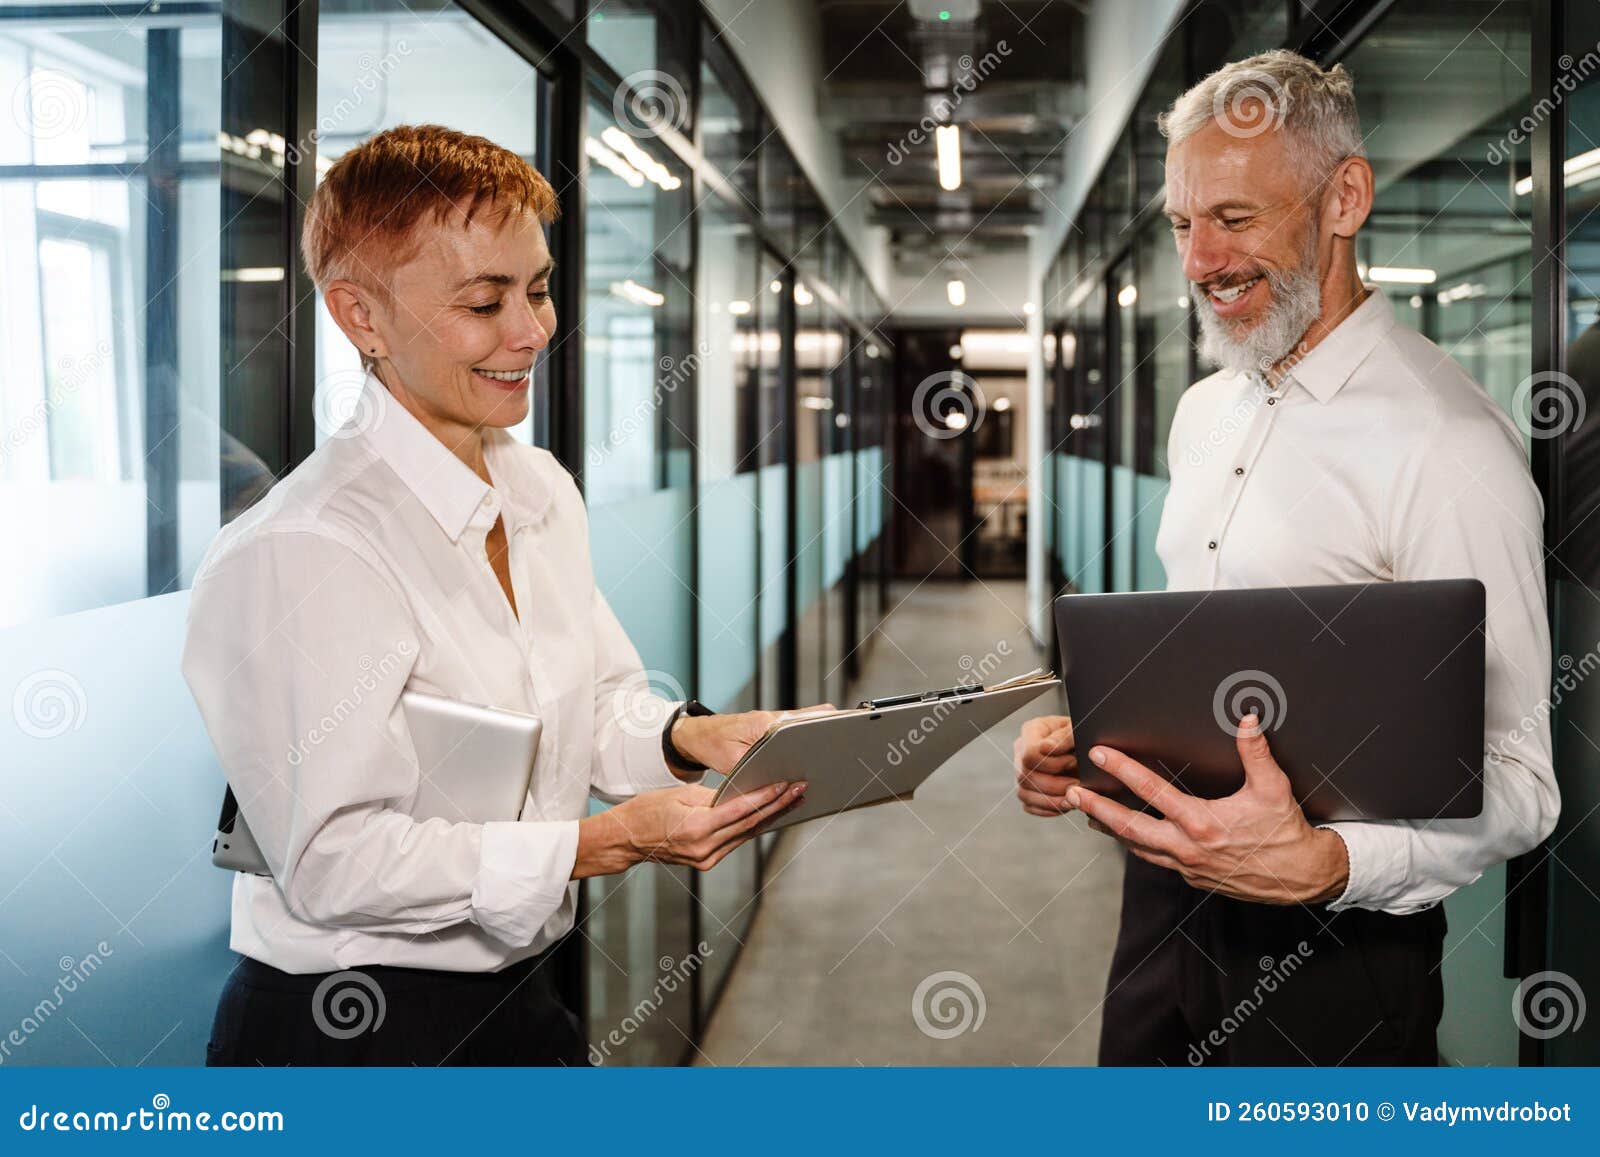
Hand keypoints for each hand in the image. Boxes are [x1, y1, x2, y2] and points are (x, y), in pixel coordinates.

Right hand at [574, 780, 805, 876]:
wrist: (626, 839)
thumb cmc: (647, 811)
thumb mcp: (680, 794)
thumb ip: (713, 797)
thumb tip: (742, 794)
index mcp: (697, 828)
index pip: (741, 810)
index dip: (767, 797)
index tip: (786, 784)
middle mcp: (705, 848)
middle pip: (750, 824)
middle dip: (778, 805)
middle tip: (800, 789)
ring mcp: (707, 858)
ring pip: (746, 834)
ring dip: (770, 817)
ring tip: (792, 800)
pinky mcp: (707, 861)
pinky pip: (736, 841)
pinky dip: (752, 827)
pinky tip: (768, 815)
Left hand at [671, 703, 833, 774]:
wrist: (696, 735)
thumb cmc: (712, 744)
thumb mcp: (732, 762)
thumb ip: (757, 769)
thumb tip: (780, 780)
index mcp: (768, 723)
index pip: (807, 719)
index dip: (828, 723)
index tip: (846, 729)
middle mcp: (775, 719)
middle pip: (813, 720)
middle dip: (829, 732)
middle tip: (842, 749)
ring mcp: (774, 723)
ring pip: (806, 727)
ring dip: (817, 739)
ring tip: (828, 759)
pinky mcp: (771, 731)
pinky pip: (794, 734)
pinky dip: (804, 743)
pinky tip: (807, 761)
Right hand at [1014, 714, 1078, 816]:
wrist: (1088, 747)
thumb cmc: (1082, 735)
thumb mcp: (1077, 729)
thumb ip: (1064, 736)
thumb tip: (1046, 747)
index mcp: (1031, 731)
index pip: (1030, 754)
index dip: (1052, 763)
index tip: (1074, 762)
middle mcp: (1021, 751)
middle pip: (1025, 776)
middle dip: (1055, 785)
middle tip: (1077, 784)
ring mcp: (1021, 772)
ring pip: (1024, 794)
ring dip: (1052, 800)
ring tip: (1074, 798)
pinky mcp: (1027, 790)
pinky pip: (1030, 806)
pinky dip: (1049, 809)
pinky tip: (1066, 803)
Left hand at [1067, 714, 1348, 903]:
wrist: (1301, 876)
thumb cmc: (1286, 832)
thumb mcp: (1273, 788)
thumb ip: (1256, 753)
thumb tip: (1248, 719)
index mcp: (1202, 823)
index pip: (1151, 791)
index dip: (1122, 770)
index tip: (1100, 755)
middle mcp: (1187, 848)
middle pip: (1129, 827)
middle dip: (1098, 807)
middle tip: (1072, 792)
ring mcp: (1187, 866)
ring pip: (1138, 848)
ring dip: (1112, 829)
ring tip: (1088, 813)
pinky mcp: (1193, 877)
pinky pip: (1156, 860)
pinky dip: (1137, 846)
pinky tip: (1128, 835)